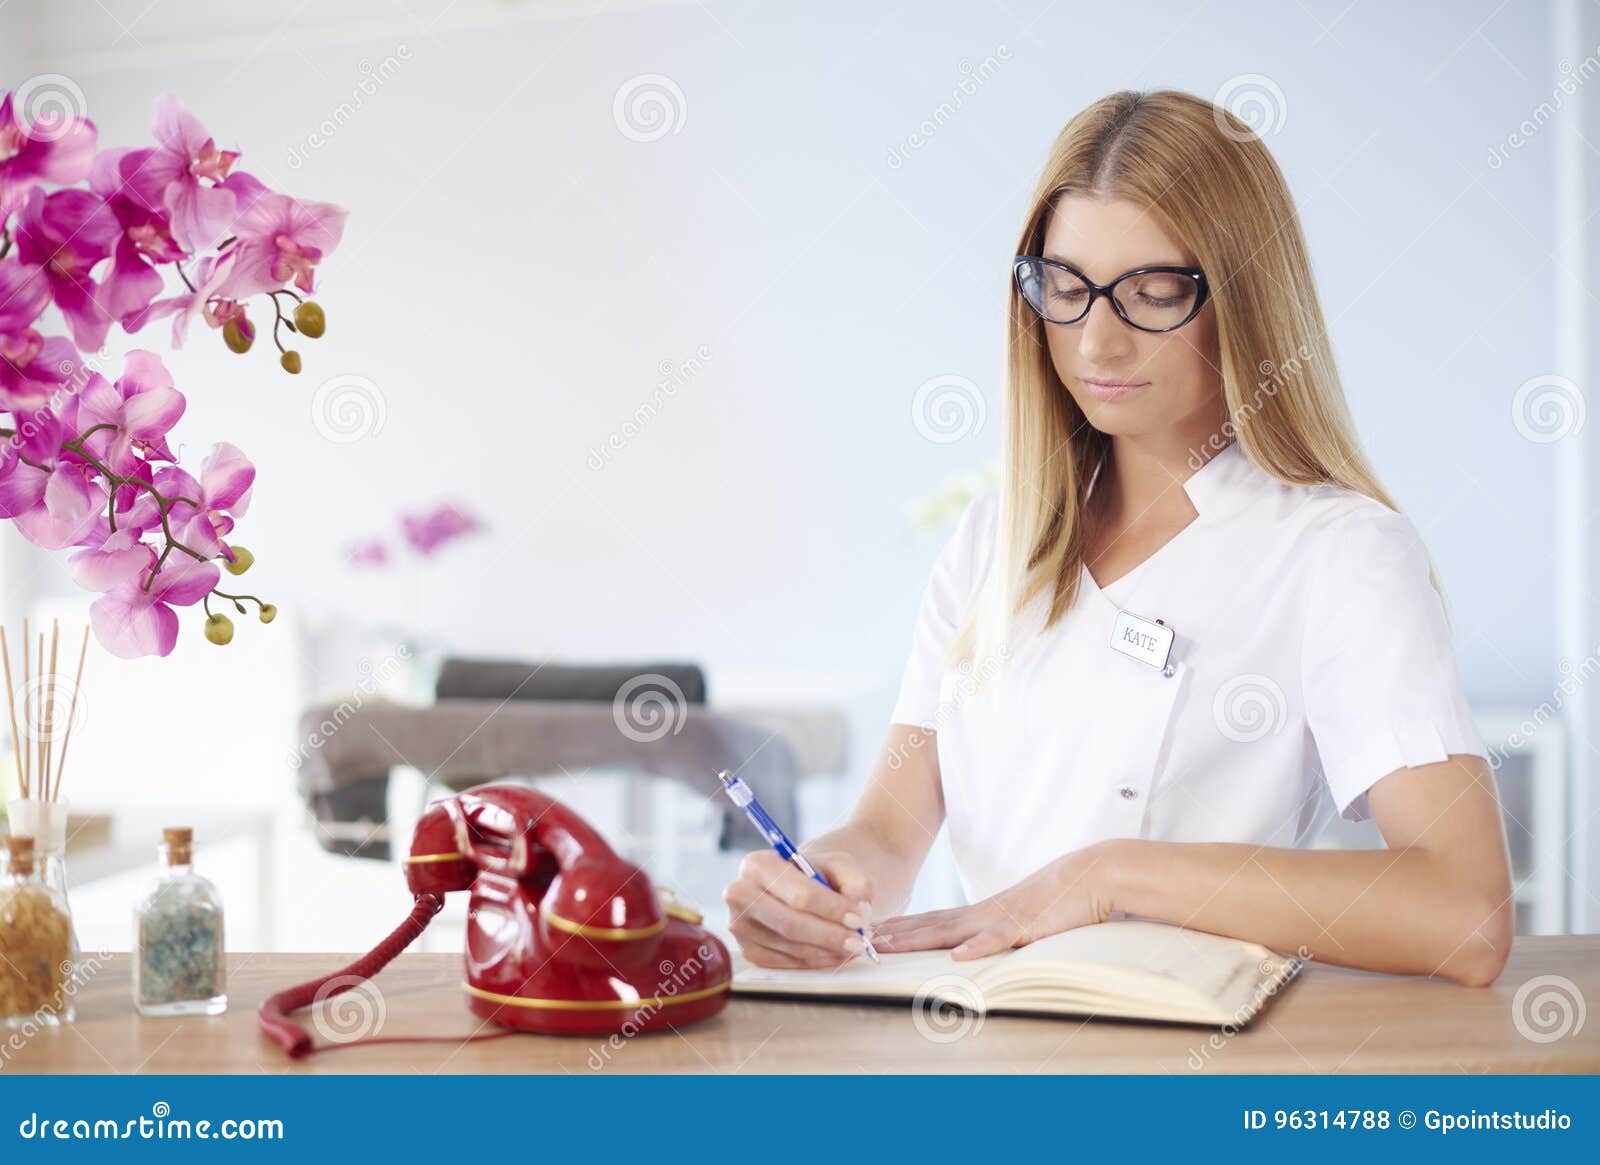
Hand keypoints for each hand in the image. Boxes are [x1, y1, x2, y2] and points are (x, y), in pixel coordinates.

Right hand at [723, 849, 875, 968]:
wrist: (797, 887)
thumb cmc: (817, 874)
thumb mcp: (840, 865)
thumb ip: (856, 880)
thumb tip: (859, 906)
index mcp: (757, 864)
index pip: (798, 894)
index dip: (832, 909)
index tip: (860, 918)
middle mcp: (740, 895)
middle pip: (791, 924)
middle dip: (830, 935)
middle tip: (860, 941)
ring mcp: (741, 927)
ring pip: (792, 947)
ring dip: (828, 950)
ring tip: (854, 945)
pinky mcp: (750, 951)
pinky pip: (788, 963)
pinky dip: (817, 960)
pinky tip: (835, 952)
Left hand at [874, 843, 1118, 959]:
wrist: (1091, 875)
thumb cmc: (1058, 899)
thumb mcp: (1020, 918)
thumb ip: (996, 932)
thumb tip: (973, 949)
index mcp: (981, 913)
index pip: (932, 922)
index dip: (901, 929)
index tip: (871, 934)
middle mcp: (983, 913)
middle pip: (930, 925)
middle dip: (893, 934)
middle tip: (859, 940)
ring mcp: (1002, 918)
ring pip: (951, 931)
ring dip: (917, 939)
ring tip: (885, 946)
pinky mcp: (1026, 924)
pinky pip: (998, 938)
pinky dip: (978, 947)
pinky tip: (957, 957)